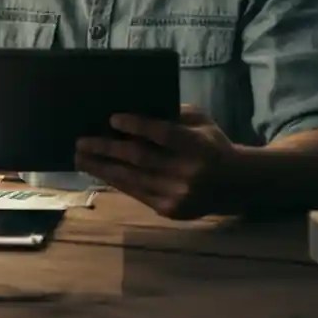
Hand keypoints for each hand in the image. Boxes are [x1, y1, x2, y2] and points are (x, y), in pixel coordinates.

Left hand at [75, 106, 238, 219]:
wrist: (236, 185)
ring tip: (80, 157)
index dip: (137, 126)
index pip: (163, 134)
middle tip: (81, 140)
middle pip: (140, 158)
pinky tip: (99, 171)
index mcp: (199, 146)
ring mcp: (178, 195)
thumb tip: (132, 107)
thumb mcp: (200, 122)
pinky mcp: (170, 211)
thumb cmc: (212, 145)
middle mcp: (188, 173)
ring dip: (102, 167)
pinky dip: (115, 181)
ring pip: (132, 179)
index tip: (111, 118)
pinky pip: (136, 193)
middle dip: (107, 148)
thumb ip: (172, 114)